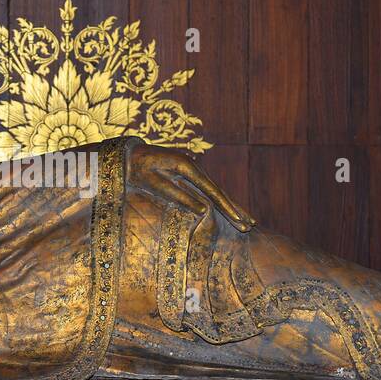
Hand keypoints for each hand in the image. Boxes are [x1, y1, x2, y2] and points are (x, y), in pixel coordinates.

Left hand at [127, 142, 254, 231]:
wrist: (130, 155)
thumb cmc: (138, 170)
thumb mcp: (155, 185)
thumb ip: (180, 197)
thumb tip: (204, 210)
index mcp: (187, 167)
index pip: (212, 191)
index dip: (227, 207)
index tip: (239, 220)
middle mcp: (195, 165)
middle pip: (219, 190)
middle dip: (235, 209)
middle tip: (250, 225)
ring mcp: (193, 168)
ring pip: (216, 190)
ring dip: (231, 205)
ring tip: (247, 219)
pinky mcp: (190, 172)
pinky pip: (208, 189)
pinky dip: (220, 200)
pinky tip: (229, 209)